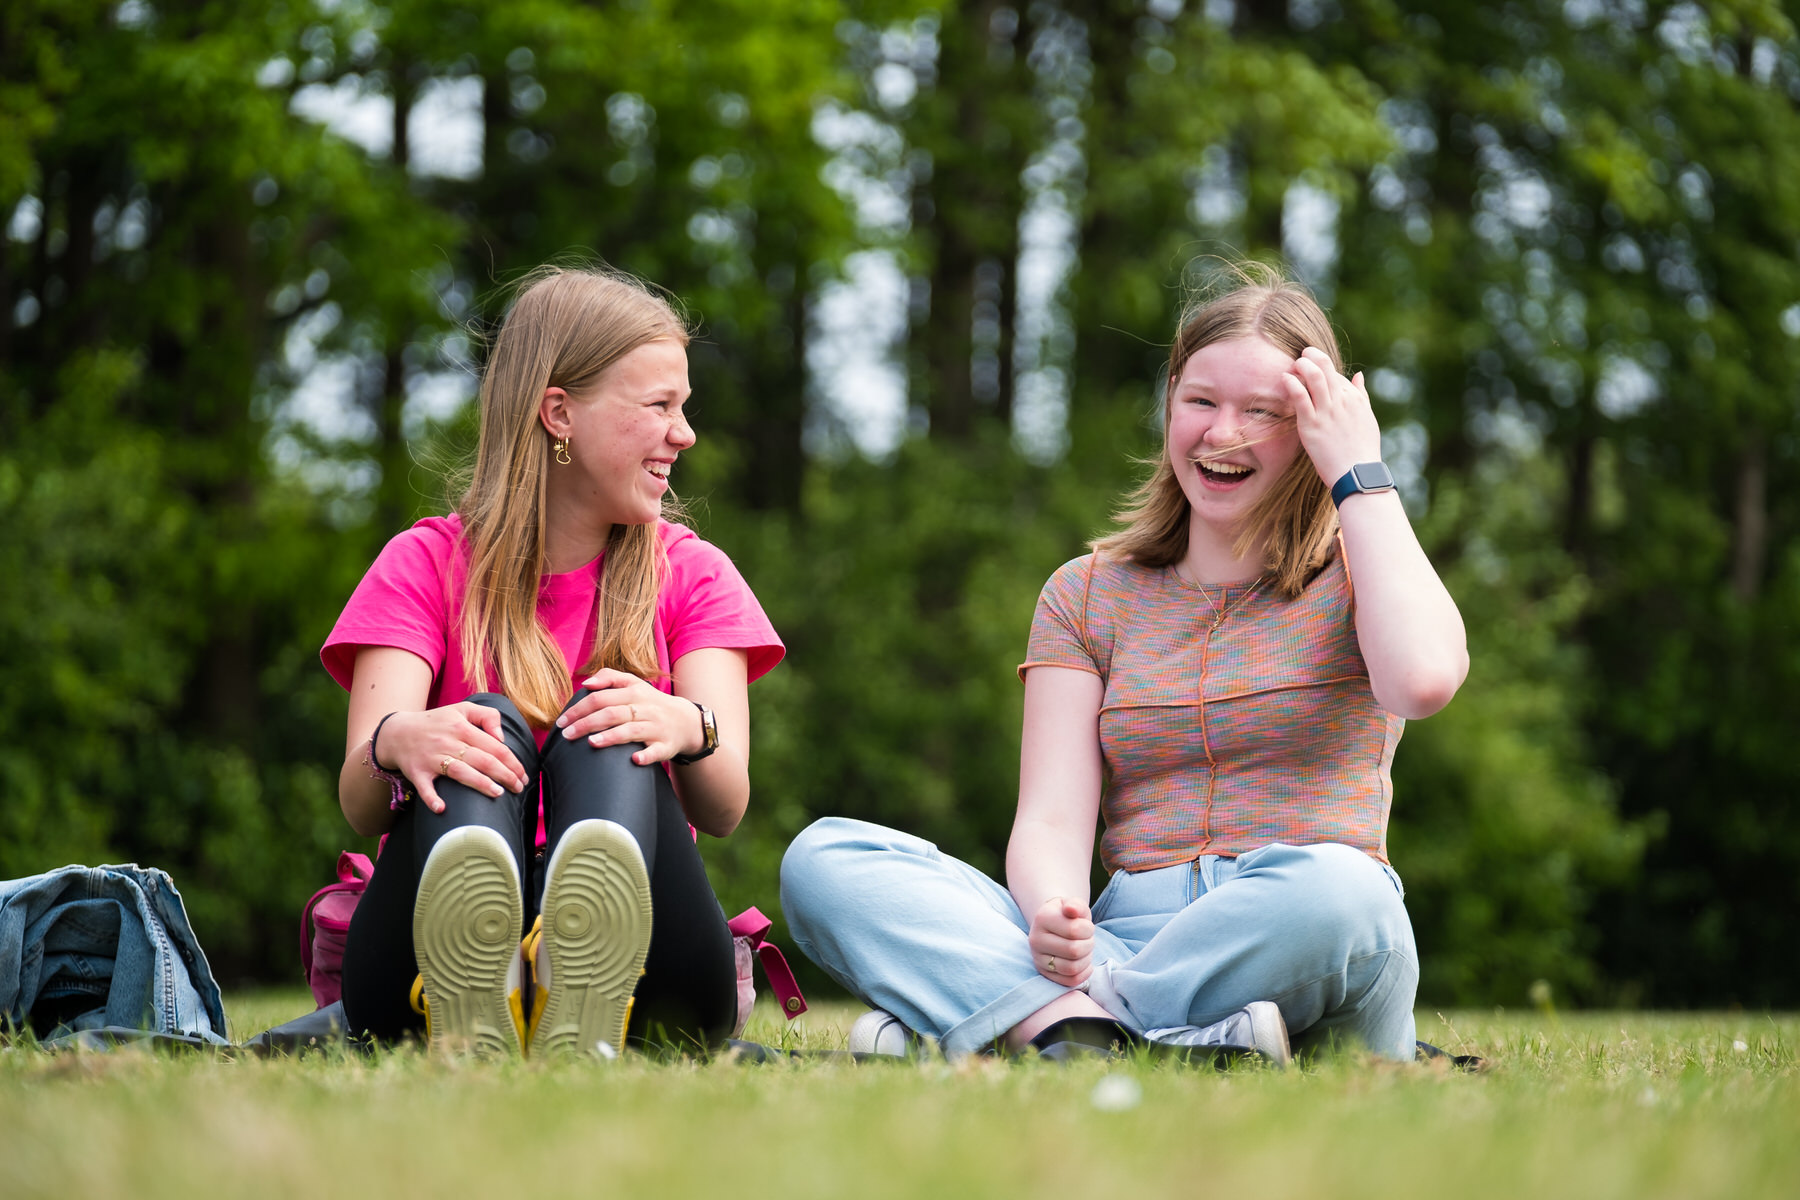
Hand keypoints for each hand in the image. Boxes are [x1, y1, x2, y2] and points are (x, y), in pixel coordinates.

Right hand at [376, 704, 528, 814]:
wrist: (397, 732)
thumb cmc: (437, 723)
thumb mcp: (462, 709)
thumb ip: (487, 716)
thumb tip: (502, 737)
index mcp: (462, 727)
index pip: (495, 746)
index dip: (512, 762)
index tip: (523, 775)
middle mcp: (449, 742)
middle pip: (483, 760)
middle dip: (505, 775)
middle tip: (519, 787)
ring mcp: (432, 758)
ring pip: (460, 772)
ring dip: (480, 784)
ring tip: (498, 793)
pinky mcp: (417, 772)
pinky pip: (425, 787)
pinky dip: (432, 798)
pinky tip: (442, 808)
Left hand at [556, 668, 704, 766]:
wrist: (686, 721)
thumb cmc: (651, 703)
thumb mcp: (634, 684)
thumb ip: (610, 677)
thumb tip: (586, 682)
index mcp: (634, 693)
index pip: (601, 698)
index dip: (579, 709)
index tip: (562, 722)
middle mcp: (645, 709)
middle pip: (612, 713)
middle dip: (586, 723)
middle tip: (566, 735)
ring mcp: (656, 728)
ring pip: (631, 730)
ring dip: (611, 737)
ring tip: (591, 743)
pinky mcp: (665, 746)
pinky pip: (656, 752)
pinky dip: (645, 756)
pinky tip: (634, 760)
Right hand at [1028, 896, 1094, 986]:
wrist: (1053, 924)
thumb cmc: (1068, 915)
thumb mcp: (1074, 904)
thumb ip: (1076, 904)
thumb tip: (1071, 910)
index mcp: (1042, 918)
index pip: (1074, 930)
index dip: (1088, 929)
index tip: (1086, 926)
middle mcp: (1036, 939)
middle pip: (1074, 951)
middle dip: (1088, 945)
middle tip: (1087, 939)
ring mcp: (1038, 958)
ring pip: (1071, 968)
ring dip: (1086, 960)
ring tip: (1085, 950)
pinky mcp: (1045, 973)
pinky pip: (1070, 981)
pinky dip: (1083, 973)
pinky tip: (1084, 962)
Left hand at [1284, 345, 1383, 487]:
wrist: (1358, 473)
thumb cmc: (1362, 449)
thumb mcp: (1367, 417)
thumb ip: (1361, 394)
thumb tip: (1359, 375)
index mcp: (1354, 398)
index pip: (1335, 373)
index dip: (1322, 366)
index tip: (1311, 366)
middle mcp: (1341, 401)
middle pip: (1326, 367)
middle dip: (1311, 356)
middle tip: (1302, 355)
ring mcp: (1326, 412)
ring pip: (1314, 377)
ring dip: (1302, 365)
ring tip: (1293, 365)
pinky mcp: (1312, 425)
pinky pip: (1300, 398)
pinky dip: (1292, 384)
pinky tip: (1285, 378)